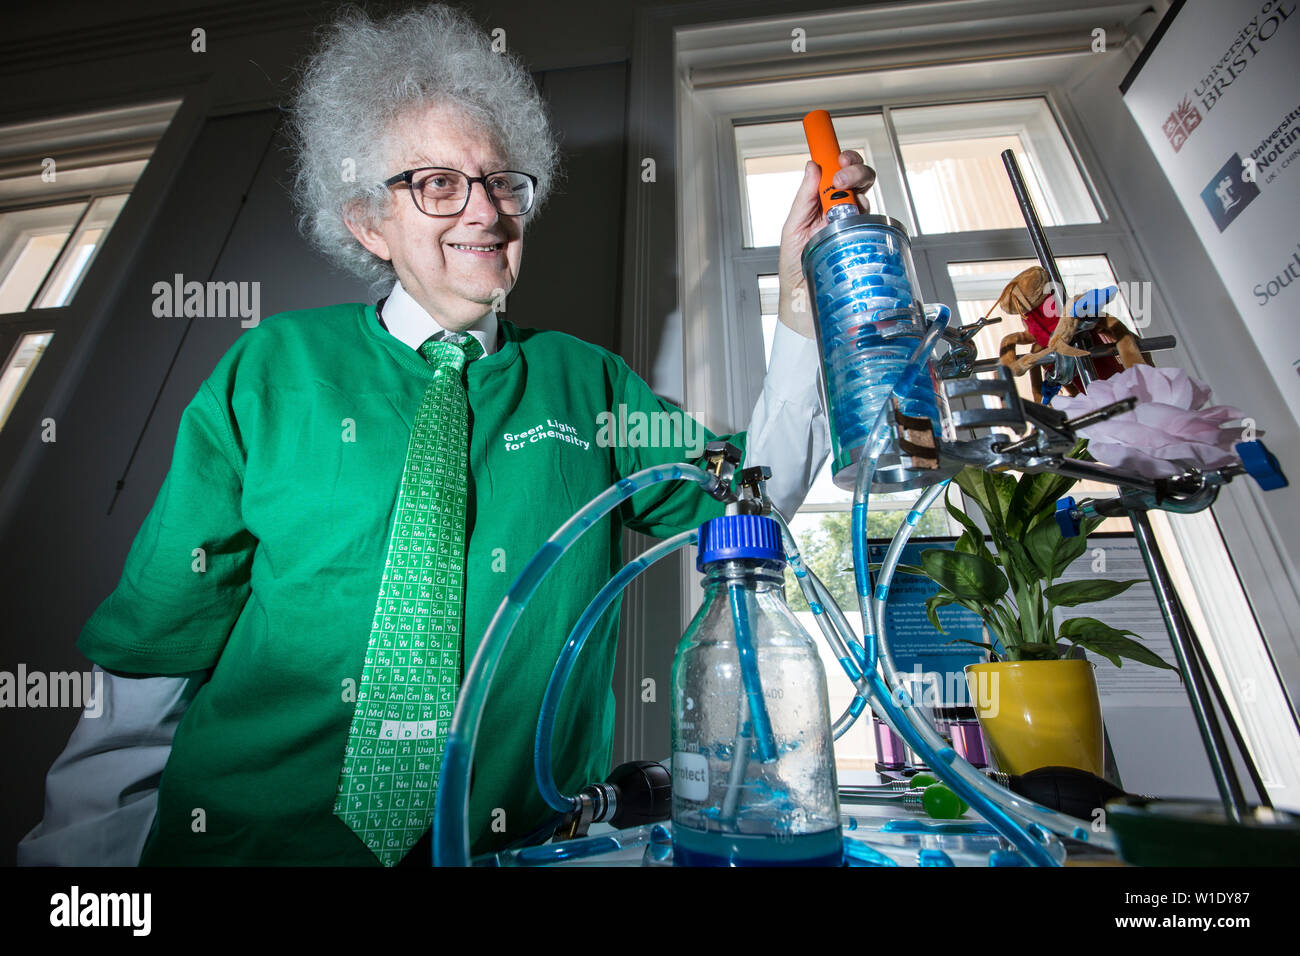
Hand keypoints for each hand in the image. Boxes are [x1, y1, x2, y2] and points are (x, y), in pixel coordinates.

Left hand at [777, 151, 874, 337]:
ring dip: (859, 189)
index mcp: (821, 204)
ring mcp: (854, 226)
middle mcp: (840, 212)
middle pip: (858, 178)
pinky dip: (868, 218)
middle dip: (854, 170)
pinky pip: (874, 224)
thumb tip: (812, 167)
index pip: (836, 172)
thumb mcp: (793, 229)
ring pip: (868, 196)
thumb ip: (803, 198)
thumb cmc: (796, 267)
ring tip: (844, 198)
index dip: (840, 159)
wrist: (803, 299)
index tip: (835, 157)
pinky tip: (856, 223)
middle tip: (840, 179)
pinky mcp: (865, 242)